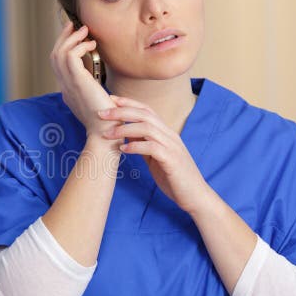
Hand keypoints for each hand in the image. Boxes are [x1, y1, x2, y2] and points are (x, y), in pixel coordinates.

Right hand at [50, 22, 116, 138]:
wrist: (107, 134)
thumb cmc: (108, 121)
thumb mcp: (98, 101)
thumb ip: (94, 88)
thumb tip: (97, 79)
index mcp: (68, 91)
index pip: (58, 64)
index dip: (65, 47)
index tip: (77, 36)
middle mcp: (64, 86)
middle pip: (55, 56)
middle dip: (64, 38)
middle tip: (76, 25)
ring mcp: (68, 84)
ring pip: (59, 53)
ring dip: (72, 38)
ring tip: (85, 31)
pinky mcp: (76, 82)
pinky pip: (70, 56)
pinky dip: (79, 46)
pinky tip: (92, 45)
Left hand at [98, 95, 209, 212]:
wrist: (195, 196)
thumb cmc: (174, 177)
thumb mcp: (155, 157)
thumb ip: (144, 145)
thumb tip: (126, 137)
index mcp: (166, 133)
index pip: (147, 110)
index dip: (128, 102)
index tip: (110, 100)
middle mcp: (170, 135)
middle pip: (144, 114)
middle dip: (121, 111)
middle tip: (101, 113)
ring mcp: (172, 147)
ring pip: (147, 128)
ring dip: (124, 129)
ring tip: (107, 134)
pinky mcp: (172, 160)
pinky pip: (152, 148)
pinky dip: (135, 146)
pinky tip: (123, 150)